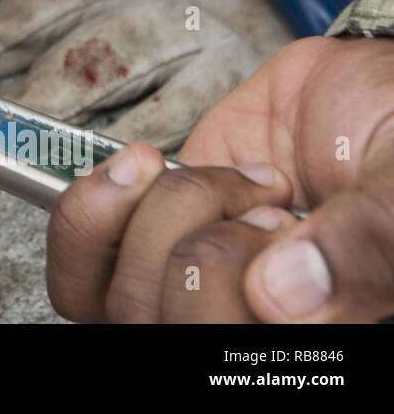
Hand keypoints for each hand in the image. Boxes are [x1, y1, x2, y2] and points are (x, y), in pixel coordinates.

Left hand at [46, 36, 393, 321]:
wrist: (360, 87)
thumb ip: (366, 241)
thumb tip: (280, 295)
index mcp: (306, 331)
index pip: (228, 357)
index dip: (239, 294)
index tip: (283, 226)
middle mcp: (233, 316)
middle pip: (152, 323)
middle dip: (198, 248)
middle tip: (259, 208)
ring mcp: (179, 278)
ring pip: (105, 295)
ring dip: (148, 218)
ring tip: (212, 181)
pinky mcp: (141, 226)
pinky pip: (79, 244)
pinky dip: (98, 199)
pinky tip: (151, 166)